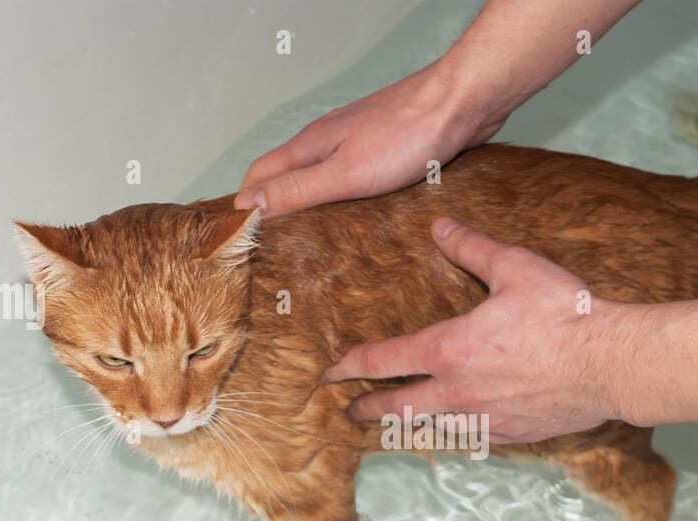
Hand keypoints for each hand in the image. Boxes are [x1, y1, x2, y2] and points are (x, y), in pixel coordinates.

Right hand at [235, 63, 502, 217]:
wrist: (460, 103)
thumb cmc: (407, 134)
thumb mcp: (345, 173)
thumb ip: (298, 189)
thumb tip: (251, 206)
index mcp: (311, 145)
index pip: (261, 174)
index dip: (245, 204)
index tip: (237, 234)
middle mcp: (329, 140)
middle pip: (287, 173)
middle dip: (272, 203)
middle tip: (267, 240)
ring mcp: (357, 142)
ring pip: (320, 173)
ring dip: (307, 200)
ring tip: (306, 235)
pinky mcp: (386, 147)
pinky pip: (352, 174)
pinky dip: (342, 196)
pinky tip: (355, 216)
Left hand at [321, 218, 627, 443]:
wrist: (610, 364)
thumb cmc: (565, 314)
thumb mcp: (515, 267)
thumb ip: (471, 248)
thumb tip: (441, 227)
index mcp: (448, 350)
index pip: (382, 360)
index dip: (350, 365)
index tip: (331, 371)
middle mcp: (457, 392)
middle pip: (396, 407)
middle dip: (368, 408)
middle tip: (350, 410)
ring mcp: (483, 419)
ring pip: (431, 427)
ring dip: (408, 424)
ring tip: (395, 424)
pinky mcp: (512, 435)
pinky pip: (470, 438)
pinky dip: (452, 432)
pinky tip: (453, 428)